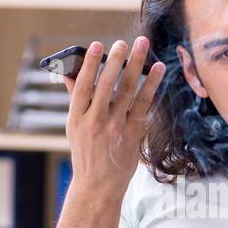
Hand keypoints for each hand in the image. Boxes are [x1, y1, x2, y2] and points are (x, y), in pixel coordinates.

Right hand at [61, 37, 164, 200]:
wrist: (98, 186)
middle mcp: (95, 121)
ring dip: (136, 65)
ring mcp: (115, 128)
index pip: (83, 86)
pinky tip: (158, 69)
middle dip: (116, 60)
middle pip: (107, 85)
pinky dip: (152, 85)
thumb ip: (75, 99)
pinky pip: (144, 105)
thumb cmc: (86, 153)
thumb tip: (69, 74)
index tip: (96, 45)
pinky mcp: (132, 134)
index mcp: (77, 118)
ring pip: (127, 91)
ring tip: (142, 45)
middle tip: (123, 42)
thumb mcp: (74, 127)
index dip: (90, 64)